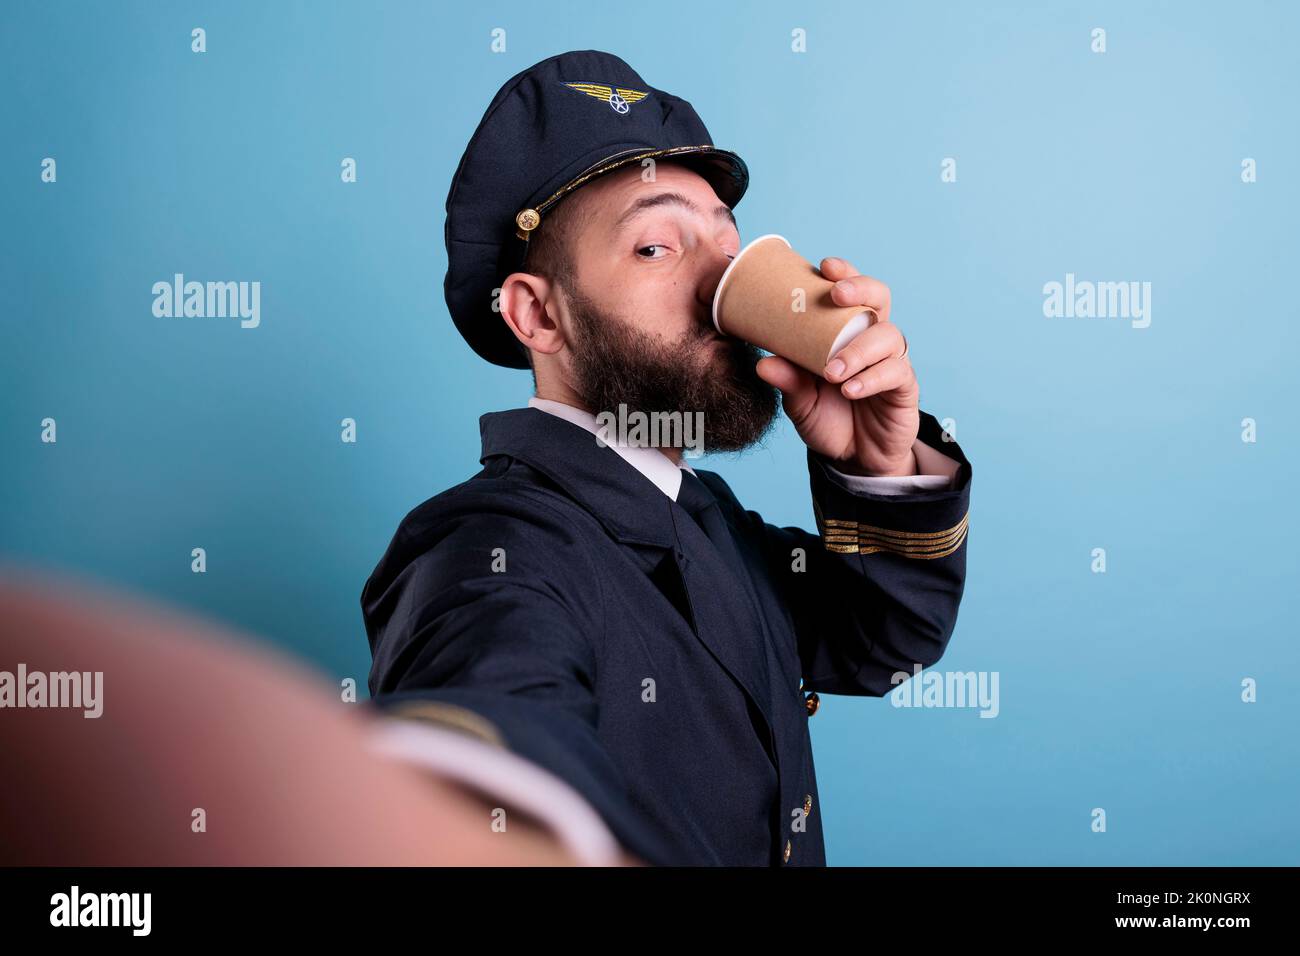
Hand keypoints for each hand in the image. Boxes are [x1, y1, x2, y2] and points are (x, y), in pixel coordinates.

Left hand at [754, 256, 919, 475]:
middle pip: (879, 297)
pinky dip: (871, 378)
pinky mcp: (905, 387)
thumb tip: (764, 363)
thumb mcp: (799, 401)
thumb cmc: (828, 418)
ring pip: (888, 335)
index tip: (825, 266)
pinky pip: (896, 372)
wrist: (855, 459)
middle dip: (860, 288)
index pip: (850, 292)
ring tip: (832, 372)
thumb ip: (787, 381)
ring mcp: (891, 361)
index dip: (843, 273)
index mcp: (845, 332)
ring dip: (857, 349)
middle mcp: (871, 339)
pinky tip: (851, 390)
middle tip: (837, 296)